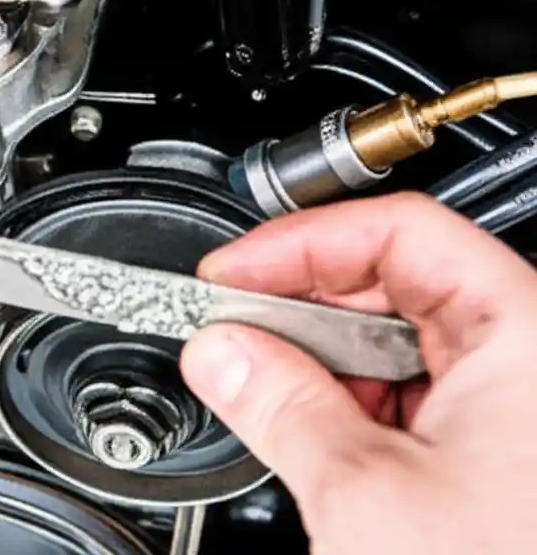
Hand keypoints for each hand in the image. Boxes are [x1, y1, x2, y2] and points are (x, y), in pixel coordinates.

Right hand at [180, 192, 536, 553]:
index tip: (228, 276)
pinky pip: (414, 395)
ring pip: (401, 342)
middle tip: (228, 331)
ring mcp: (518, 405)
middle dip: (301, 304)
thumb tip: (222, 352)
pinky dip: (351, 403)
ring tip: (261, 387)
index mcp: (527, 335)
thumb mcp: (363, 495)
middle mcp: (532, 358)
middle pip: (397, 280)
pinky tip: (308, 426)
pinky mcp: (499, 451)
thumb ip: (278, 405)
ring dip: (321, 360)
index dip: (300, 244)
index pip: (399, 232)